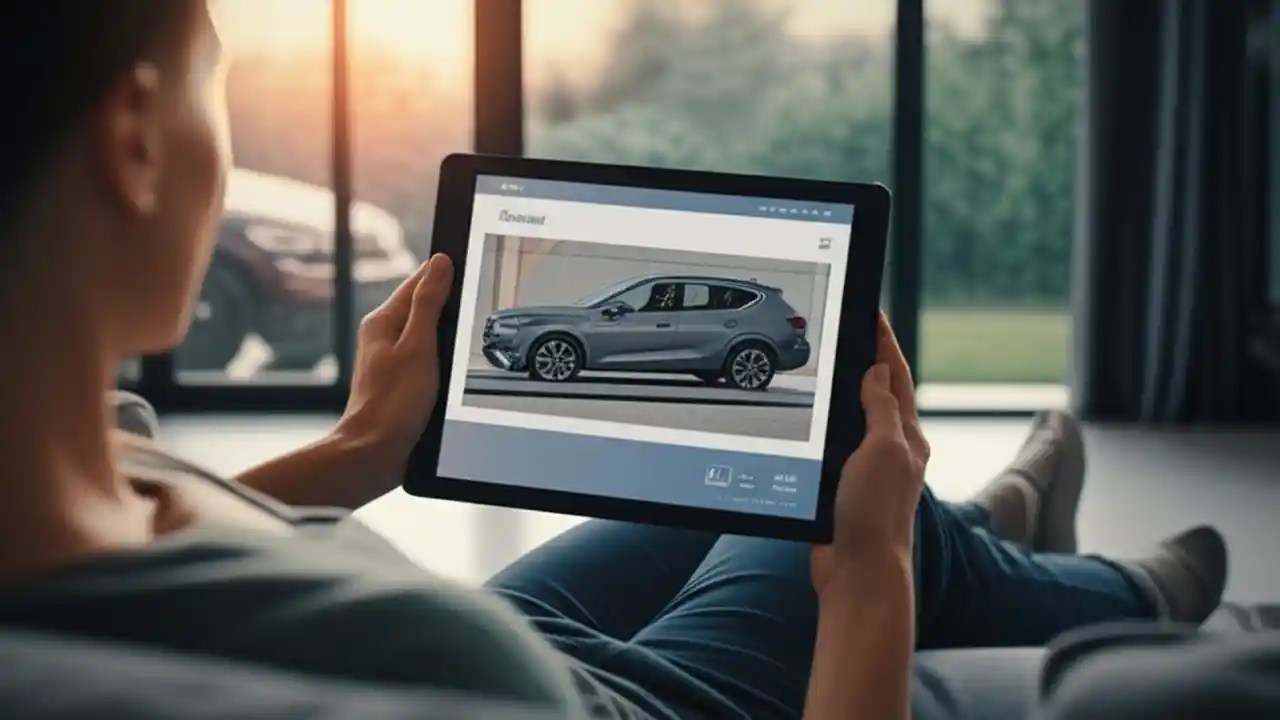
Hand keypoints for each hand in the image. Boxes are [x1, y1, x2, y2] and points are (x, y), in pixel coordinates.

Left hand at [333, 253, 453, 487]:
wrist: (376, 452)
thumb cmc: (393, 404)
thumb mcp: (419, 346)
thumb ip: (429, 303)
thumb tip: (440, 264)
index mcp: (383, 321)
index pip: (419, 281)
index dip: (445, 274)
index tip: (471, 267)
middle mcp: (385, 336)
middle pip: (424, 305)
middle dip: (450, 304)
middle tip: (476, 307)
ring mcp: (393, 359)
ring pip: (428, 333)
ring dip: (448, 334)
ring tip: (467, 339)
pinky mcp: (402, 380)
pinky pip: (428, 356)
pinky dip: (444, 357)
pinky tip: (457, 367)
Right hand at [811, 312, 928, 596]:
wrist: (858, 571)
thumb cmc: (876, 514)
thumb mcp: (882, 450)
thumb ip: (880, 410)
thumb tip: (877, 373)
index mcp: (906, 436)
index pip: (895, 377)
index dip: (884, 343)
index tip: (873, 313)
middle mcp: (891, 450)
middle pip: (880, 394)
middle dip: (868, 362)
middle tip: (852, 331)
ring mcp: (868, 470)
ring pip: (857, 419)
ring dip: (848, 393)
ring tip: (833, 366)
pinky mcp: (845, 488)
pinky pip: (838, 446)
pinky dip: (829, 426)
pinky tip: (815, 423)